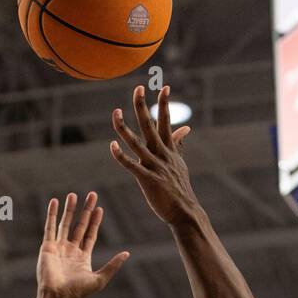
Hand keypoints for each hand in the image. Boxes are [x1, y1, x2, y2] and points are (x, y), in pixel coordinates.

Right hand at [36, 192, 128, 297]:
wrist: (58, 296)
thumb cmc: (78, 292)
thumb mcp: (100, 279)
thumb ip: (113, 265)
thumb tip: (127, 254)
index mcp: (82, 257)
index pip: (90, 234)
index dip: (95, 221)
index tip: (99, 208)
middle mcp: (71, 251)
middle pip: (79, 225)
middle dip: (85, 210)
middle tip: (91, 195)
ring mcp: (59, 248)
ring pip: (65, 224)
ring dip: (69, 209)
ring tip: (73, 195)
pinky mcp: (47, 247)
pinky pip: (49, 227)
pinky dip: (51, 214)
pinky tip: (54, 202)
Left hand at [110, 84, 195, 225]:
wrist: (185, 211)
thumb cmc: (179, 188)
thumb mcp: (180, 163)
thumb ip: (177, 144)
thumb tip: (185, 128)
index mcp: (169, 149)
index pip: (166, 121)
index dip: (164, 104)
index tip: (163, 86)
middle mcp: (161, 154)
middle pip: (150, 125)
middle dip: (143, 107)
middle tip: (137, 88)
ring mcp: (154, 166)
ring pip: (137, 143)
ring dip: (124, 128)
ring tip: (116, 112)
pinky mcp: (148, 180)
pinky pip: (131, 165)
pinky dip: (121, 156)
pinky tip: (112, 146)